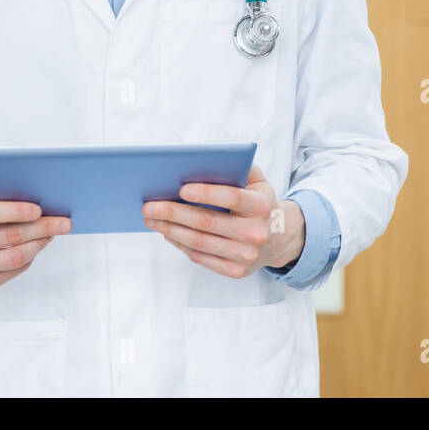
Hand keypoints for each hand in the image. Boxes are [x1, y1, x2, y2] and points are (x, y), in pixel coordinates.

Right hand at [0, 166, 71, 289]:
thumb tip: (18, 167)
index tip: (40, 208)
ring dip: (40, 243)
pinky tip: (37, 244)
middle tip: (64, 222)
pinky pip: (13, 271)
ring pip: (15, 257)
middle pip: (9, 236)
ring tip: (53, 232)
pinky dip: (30, 257)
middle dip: (41, 228)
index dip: (16, 211)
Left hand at [142, 164, 304, 278]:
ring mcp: (245, 255)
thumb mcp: (257, 181)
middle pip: (207, 222)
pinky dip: (179, 244)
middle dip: (173, 213)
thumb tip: (201, 158)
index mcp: (262, 206)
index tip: (181, 189)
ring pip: (199, 242)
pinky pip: (200, 257)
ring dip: (169, 230)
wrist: (279, 238)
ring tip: (151, 220)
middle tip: (149, 206)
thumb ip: (237, 166)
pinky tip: (167, 233)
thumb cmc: (258, 202)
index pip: (232, 197)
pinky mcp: (235, 271)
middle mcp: (256, 232)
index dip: (206, 193)